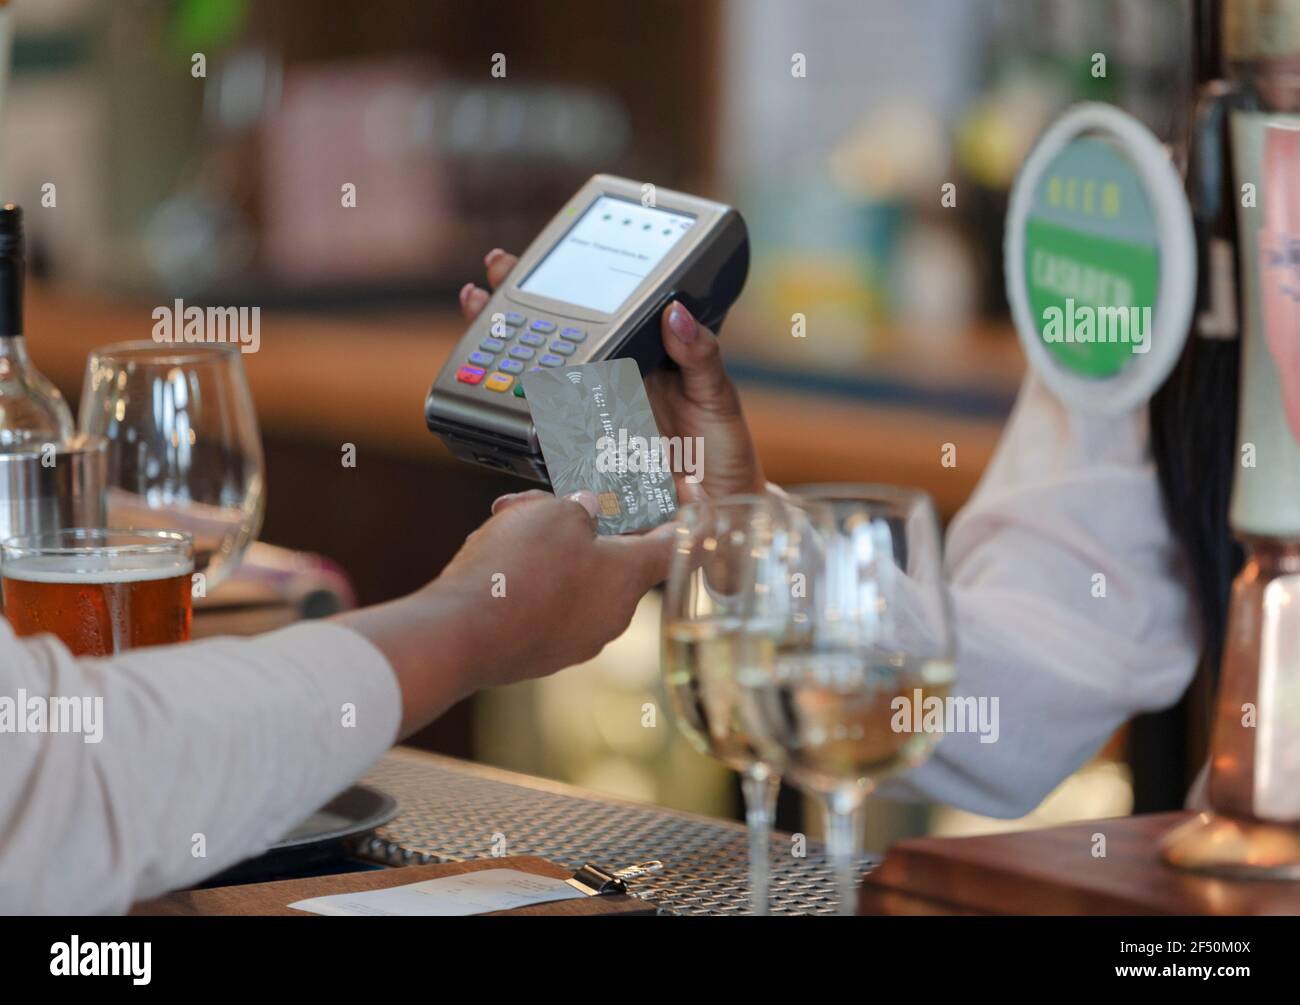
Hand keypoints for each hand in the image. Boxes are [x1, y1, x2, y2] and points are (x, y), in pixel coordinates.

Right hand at [337, 489, 672, 735]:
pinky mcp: (542, 654)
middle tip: (549, 504)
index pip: (672, 546)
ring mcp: (576, 640)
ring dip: (550, 551)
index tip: (685, 500)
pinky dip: (530, 582)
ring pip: (575, 582)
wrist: (462, 633)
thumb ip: (578, 509)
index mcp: (627, 579)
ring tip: (510, 526)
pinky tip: (500, 564)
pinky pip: (547, 608)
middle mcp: (611, 616)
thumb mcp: (552, 513)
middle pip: (613, 561)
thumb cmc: (517, 572)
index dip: (680, 518)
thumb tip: (582, 514)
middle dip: (583, 527)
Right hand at [462, 249, 766, 500]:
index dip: (550, 293)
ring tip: (477, 345)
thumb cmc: (721, 448)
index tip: (518, 265)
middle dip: (505, 321)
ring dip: (501, 374)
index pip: (586, 321)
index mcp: (633, 362)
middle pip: (545, 351)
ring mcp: (589, 429)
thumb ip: (700, 354)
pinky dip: (519, 443)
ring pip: (536, 397)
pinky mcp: (584, 469)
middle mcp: (603, 391)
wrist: (720, 508)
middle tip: (478, 294)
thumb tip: (675, 311)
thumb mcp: (718, 394)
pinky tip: (500, 423)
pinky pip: (547, 455)